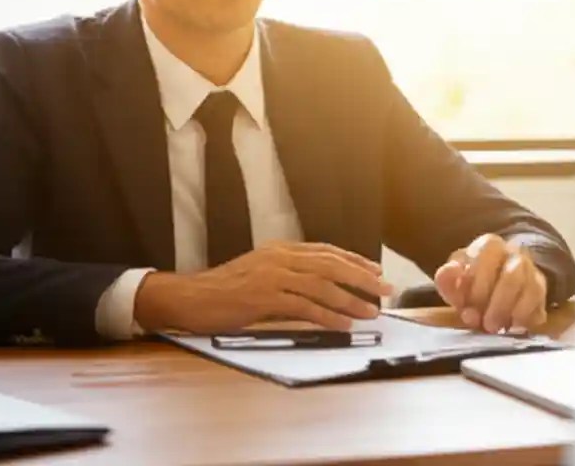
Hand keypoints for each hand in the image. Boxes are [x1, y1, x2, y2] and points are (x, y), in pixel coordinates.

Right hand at [133, 243, 394, 333]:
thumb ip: (288, 275)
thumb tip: (322, 288)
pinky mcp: (264, 298)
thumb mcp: (260, 273)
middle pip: (331, 265)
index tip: (376, 271)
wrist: (189, 298)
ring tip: (371, 312)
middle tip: (385, 289)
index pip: (326, 252)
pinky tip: (344, 325)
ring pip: (322, 286)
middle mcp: (279, 258)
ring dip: (351, 300)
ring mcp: (272, 277)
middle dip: (362, 277)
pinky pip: (304, 307)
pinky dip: (328, 316)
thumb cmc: (224, 290)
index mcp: (280, 250)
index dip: (354, 261)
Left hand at [433, 234, 547, 334]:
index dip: (478, 280)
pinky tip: (511, 328)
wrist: (491, 293)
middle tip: (484, 324)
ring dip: (512, 313)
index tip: (467, 304)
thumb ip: (447, 279)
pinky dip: (525, 318)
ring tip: (495, 328)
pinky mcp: (541, 293)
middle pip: (513, 275)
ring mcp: (532, 272)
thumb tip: (451, 271)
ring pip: (531, 289)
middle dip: (497, 303)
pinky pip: (540, 305)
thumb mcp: (453, 283)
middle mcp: (515, 255)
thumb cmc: (470, 286)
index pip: (488, 252)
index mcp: (490, 246)